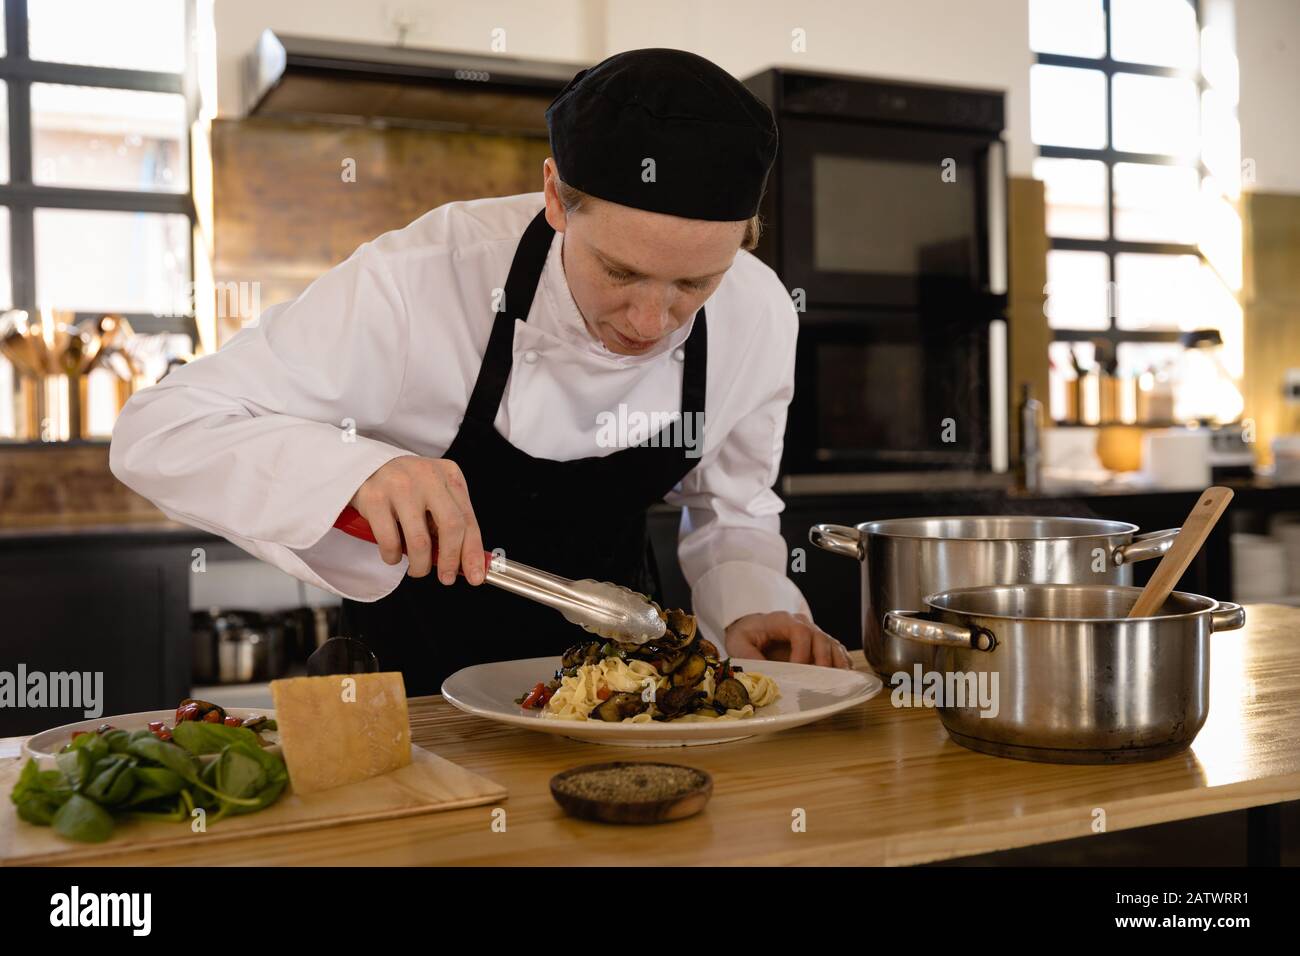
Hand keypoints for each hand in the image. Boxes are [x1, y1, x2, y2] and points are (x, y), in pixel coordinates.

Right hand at [349, 456, 484, 584]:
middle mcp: (428, 476)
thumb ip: (450, 520)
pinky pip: (390, 541)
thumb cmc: (407, 487)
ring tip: (417, 569)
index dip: (473, 552)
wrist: (365, 467)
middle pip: (451, 526)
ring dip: (421, 564)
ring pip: (420, 540)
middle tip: (446, 577)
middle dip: (451, 560)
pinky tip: (393, 555)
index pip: (468, 519)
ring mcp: (400, 485)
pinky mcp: (374, 498)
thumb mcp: (435, 493)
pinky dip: (393, 556)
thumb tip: (465, 562)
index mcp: (449, 475)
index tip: (475, 576)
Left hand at [723, 612, 852, 668]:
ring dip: (837, 663)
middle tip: (821, 681)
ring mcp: (813, 633)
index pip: (800, 632)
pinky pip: (836, 651)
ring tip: (840, 682)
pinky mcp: (819, 645)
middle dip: (823, 660)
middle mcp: (802, 624)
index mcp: (782, 620)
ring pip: (832, 644)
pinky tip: (844, 679)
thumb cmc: (746, 635)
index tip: (797, 670)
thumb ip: (747, 655)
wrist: (752, 629)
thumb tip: (761, 674)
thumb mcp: (737, 643)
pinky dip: (842, 664)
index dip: (802, 651)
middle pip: (820, 638)